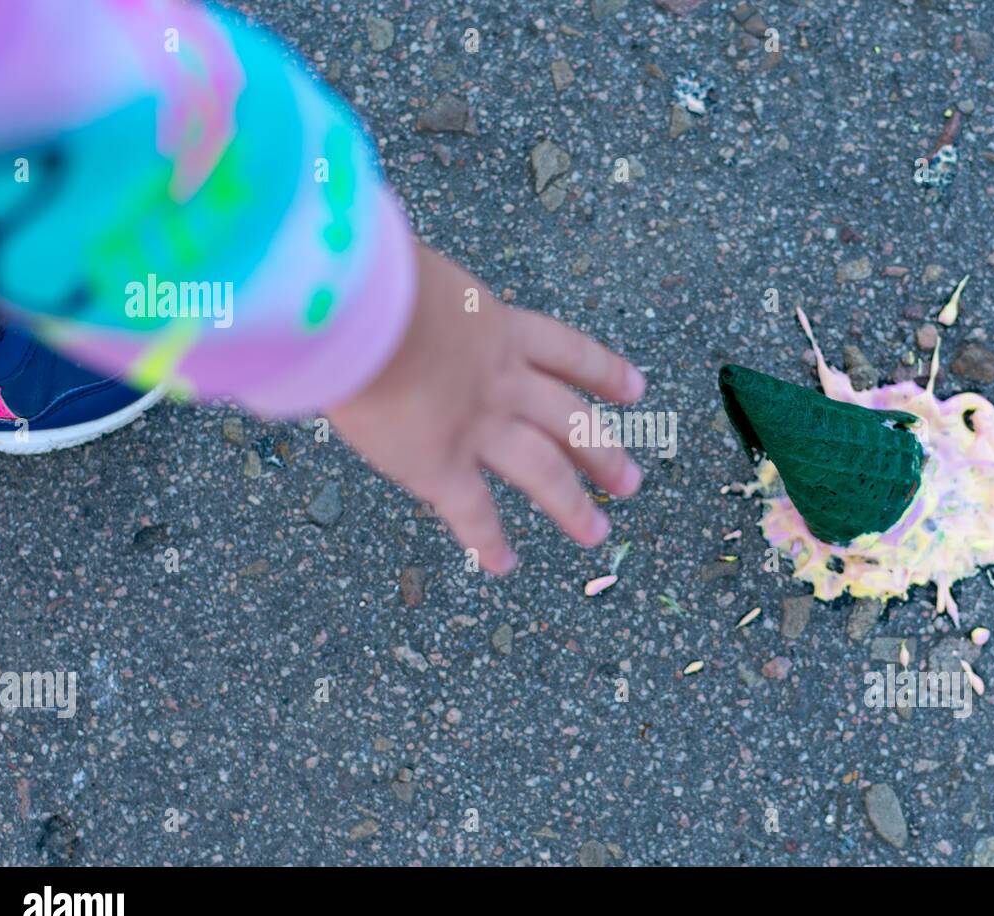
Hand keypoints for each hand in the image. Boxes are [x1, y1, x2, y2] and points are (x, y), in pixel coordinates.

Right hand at [326, 242, 645, 573]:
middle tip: (630, 483)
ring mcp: (479, 426)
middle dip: (603, 454)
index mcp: (501, 328)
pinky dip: (488, 542)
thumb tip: (403, 283)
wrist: (358, 308)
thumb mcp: (418, 273)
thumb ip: (428, 294)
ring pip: (543, 472)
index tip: (635, 389)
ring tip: (594, 532)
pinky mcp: (440, 465)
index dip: (605, 372)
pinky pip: (473, 513)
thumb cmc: (370, 274)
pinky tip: (502, 564)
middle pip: (571, 422)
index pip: (568, 352)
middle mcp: (504, 382)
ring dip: (571, 505)